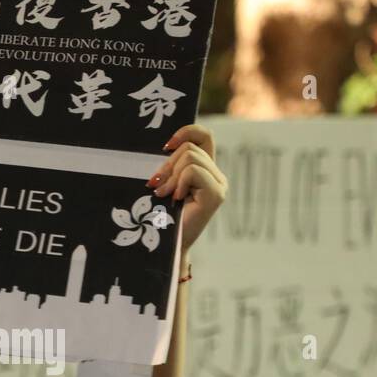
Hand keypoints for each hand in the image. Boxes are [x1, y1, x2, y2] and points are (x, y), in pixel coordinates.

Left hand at [147, 123, 226, 252]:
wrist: (167, 245)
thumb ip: (172, 165)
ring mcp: (219, 185)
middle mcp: (217, 176)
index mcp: (207, 170)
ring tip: (164, 194)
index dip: (187, 132)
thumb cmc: (162, 216)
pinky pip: (192, 172)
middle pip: (191, 148)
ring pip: (191, 158)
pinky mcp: (216, 194)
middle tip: (157, 185)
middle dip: (168, 164)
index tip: (165, 146)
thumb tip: (166, 146)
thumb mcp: (166, 183)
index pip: (205, 136)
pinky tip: (174, 199)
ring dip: (171, 176)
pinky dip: (178, 183)